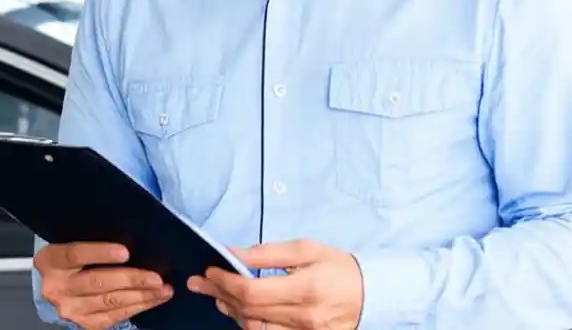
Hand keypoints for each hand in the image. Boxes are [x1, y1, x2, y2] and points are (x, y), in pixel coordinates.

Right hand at [34, 241, 173, 329]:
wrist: (63, 281)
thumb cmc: (78, 254)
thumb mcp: (77, 239)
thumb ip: (95, 236)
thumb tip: (133, 233)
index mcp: (50, 260)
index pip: (74, 254)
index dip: (100, 253)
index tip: (125, 252)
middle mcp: (56, 287)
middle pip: (96, 282)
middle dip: (130, 279)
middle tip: (156, 276)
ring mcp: (70, 308)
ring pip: (109, 301)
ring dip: (141, 295)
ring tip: (163, 288)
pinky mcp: (85, 323)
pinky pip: (115, 316)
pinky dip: (138, 307)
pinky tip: (154, 298)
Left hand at [186, 239, 363, 329]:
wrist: (371, 294)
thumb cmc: (338, 267)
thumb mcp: (306, 250)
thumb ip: (267, 253)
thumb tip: (233, 253)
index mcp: (305, 289)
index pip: (251, 291)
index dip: (225, 281)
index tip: (209, 270)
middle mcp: (303, 318)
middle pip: (248, 310)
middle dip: (218, 293)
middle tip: (199, 281)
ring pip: (253, 328)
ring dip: (230, 310)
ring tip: (217, 294)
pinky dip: (248, 323)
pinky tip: (238, 311)